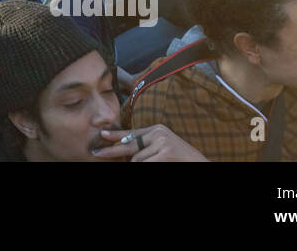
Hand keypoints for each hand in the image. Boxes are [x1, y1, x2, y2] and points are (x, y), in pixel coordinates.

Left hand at [90, 125, 207, 161]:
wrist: (200, 164)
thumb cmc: (179, 159)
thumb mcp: (162, 147)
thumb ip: (145, 146)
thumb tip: (124, 152)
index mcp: (157, 129)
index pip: (132, 133)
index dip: (115, 136)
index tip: (101, 135)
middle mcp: (158, 133)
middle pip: (129, 146)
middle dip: (112, 151)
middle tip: (96, 153)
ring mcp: (162, 142)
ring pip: (136, 160)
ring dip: (140, 165)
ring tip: (158, 162)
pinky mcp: (165, 153)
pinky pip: (144, 164)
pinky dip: (146, 166)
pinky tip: (158, 163)